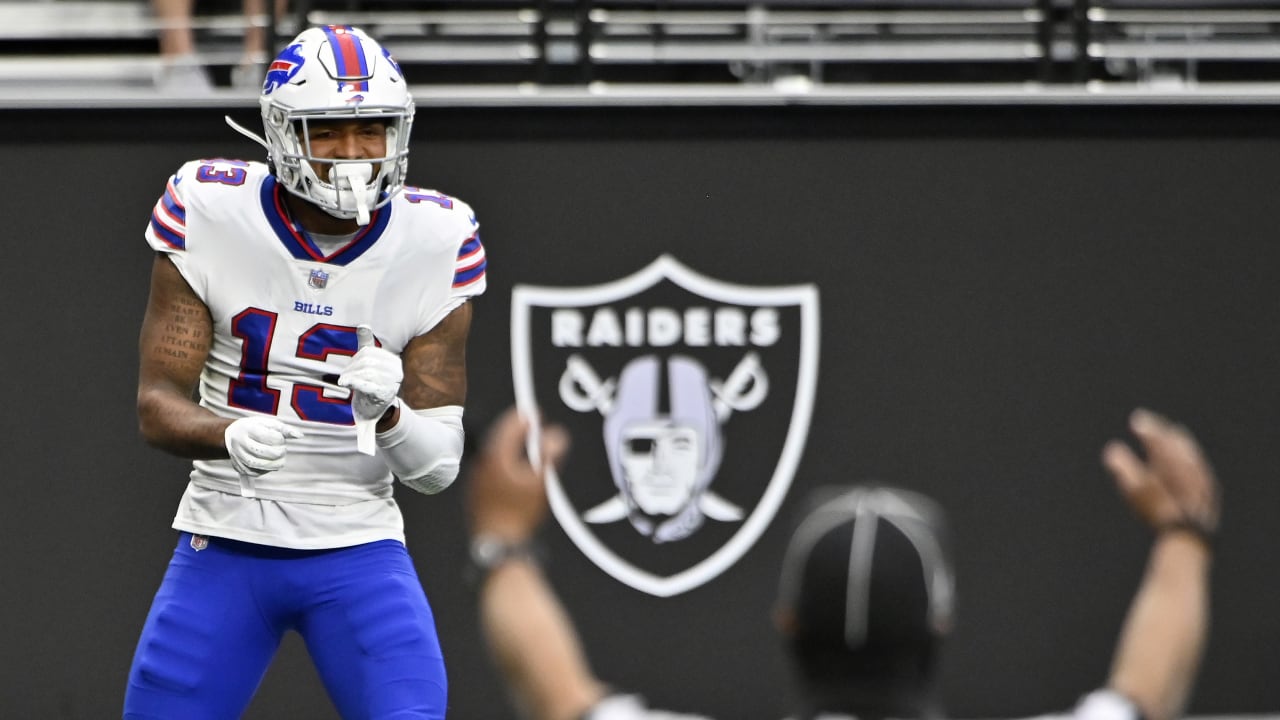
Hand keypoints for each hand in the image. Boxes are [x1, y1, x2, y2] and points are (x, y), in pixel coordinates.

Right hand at [224, 416, 304, 476]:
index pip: (264, 436)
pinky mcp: (239, 467)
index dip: (278, 439)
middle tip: (283, 450)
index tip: (281, 438)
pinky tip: (271, 464)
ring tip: (280, 459)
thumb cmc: (255, 428)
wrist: (232, 435)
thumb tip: (299, 436)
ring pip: (257, 464)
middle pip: (260, 451)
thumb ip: (284, 429)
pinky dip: (266, 470)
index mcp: (247, 429)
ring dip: (274, 464)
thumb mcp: (268, 423)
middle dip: (277, 452)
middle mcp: (239, 443)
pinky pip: (255, 473)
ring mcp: (237, 456)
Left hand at [338, 325, 402, 422]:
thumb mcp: (370, 363)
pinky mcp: (383, 396)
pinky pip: (366, 384)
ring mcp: (392, 385)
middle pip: (367, 362)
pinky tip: (345, 383)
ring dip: (350, 376)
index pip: (370, 352)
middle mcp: (397, 373)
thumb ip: (367, 343)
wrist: (374, 411)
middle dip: (352, 367)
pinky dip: (353, 382)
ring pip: (366, 372)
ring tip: (345, 380)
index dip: (356, 358)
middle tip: (345, 375)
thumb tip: (363, 325)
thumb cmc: (371, 384)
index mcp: (394, 362)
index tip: (351, 366)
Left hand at [467, 407, 570, 542]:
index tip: (534, 413)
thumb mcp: (540, 483)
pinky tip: (510, 469)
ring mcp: (476, 480)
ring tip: (521, 444)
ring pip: (491, 453)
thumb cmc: (519, 515)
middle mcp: (481, 465)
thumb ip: (550, 456)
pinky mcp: (475, 493)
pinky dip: (500, 460)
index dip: (523, 418)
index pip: (508, 428)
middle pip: (497, 438)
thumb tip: (558, 435)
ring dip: (506, 445)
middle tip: (526, 424)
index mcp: (496, 458)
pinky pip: (487, 467)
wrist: (499, 543)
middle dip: (513, 429)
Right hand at [1102, 408, 1219, 538]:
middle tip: (1152, 424)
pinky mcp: (1208, 493)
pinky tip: (1188, 466)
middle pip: (1176, 441)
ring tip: (1173, 437)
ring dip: (1179, 443)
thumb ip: (1123, 467)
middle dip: (1163, 430)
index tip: (1137, 419)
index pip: (1157, 437)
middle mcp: (1189, 464)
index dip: (1147, 427)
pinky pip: (1199, 468)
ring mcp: (1201, 478)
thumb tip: (1112, 450)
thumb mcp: (1134, 489)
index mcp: (1170, 459)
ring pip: (1190, 454)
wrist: (1188, 536)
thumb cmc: (1158, 512)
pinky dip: (1190, 461)